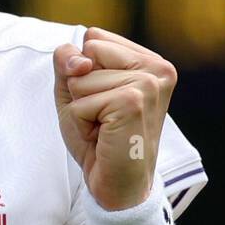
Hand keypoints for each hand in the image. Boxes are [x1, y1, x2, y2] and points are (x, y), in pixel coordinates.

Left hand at [53, 27, 177, 211]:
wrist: (117, 187)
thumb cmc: (98, 140)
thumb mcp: (76, 93)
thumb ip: (68, 63)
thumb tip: (80, 60)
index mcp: (150, 60)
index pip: (93, 38)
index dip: (84, 72)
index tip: (103, 101)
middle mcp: (156, 67)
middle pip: (87, 52)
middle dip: (81, 88)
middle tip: (102, 118)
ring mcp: (148, 84)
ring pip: (81, 78)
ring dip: (81, 109)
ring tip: (103, 129)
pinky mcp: (133, 102)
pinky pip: (80, 102)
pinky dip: (80, 123)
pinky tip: (102, 137)